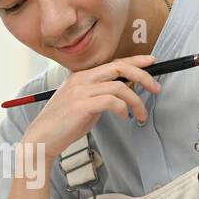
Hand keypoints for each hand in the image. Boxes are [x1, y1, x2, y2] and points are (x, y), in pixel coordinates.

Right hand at [23, 55, 161, 160]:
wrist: (42, 139)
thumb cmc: (64, 124)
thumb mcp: (85, 104)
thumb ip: (102, 94)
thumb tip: (127, 89)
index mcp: (81, 76)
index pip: (113, 62)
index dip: (135, 60)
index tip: (152, 61)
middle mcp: (81, 79)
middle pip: (119, 67)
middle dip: (142, 75)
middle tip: (156, 87)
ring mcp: (80, 91)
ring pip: (119, 87)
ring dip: (136, 101)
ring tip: (141, 113)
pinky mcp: (81, 105)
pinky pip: (111, 101)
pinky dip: (123, 109)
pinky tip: (124, 117)